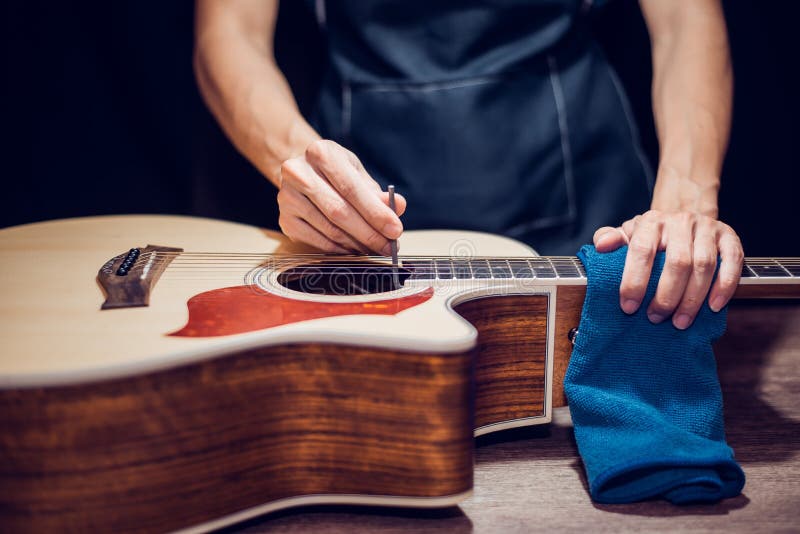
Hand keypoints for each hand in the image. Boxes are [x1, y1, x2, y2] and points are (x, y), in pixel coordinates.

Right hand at [277, 140, 405, 253]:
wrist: (301, 172)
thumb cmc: (334, 172)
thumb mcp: (356, 173)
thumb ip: (377, 192)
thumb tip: (398, 207)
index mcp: (320, 153)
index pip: (352, 189)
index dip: (375, 212)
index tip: (395, 230)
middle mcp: (298, 172)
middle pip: (339, 211)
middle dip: (368, 233)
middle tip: (388, 246)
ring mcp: (287, 197)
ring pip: (329, 229)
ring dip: (356, 244)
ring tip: (374, 248)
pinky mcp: (285, 219)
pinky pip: (317, 241)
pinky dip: (339, 249)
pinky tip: (354, 250)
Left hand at [593, 210, 743, 328]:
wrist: (685, 213)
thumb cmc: (653, 233)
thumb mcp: (629, 233)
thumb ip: (611, 239)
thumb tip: (601, 246)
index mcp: (652, 222)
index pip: (641, 250)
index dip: (634, 281)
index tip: (629, 307)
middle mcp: (681, 222)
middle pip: (677, 262)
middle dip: (666, 296)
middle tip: (656, 318)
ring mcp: (707, 228)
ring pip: (704, 266)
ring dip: (693, 299)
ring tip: (680, 321)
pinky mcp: (729, 237)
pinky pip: (732, 262)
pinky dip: (725, 287)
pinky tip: (714, 306)